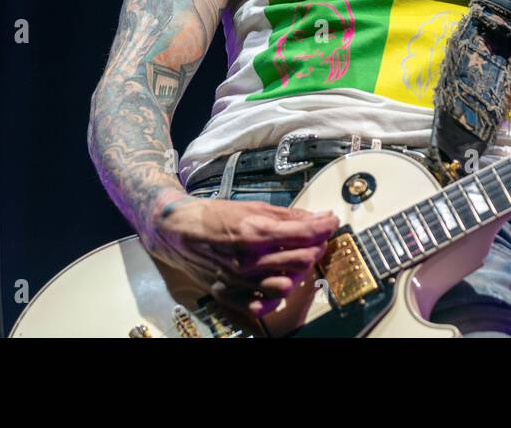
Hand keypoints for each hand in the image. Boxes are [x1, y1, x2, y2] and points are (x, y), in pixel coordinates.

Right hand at [144, 190, 339, 318]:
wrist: (178, 231)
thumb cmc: (215, 215)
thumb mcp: (253, 206)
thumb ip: (288, 216)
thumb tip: (318, 218)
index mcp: (255, 232)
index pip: (305, 234)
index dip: (325, 226)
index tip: (331, 221)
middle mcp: (249, 261)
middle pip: (302, 260)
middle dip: (317, 245)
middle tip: (317, 236)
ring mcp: (239, 281)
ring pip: (288, 284)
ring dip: (300, 270)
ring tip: (298, 256)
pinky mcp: (230, 294)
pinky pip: (263, 305)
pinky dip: (276, 296)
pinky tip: (278, 280)